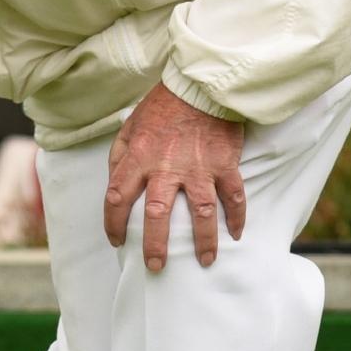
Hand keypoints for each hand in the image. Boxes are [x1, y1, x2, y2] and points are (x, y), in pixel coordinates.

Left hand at [103, 83, 247, 271]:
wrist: (199, 84)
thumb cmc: (162, 107)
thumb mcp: (130, 127)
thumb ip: (119, 157)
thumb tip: (113, 183)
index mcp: (138, 157)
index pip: (116, 198)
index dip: (113, 224)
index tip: (117, 240)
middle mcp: (166, 167)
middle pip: (156, 215)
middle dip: (155, 246)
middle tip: (156, 266)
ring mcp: (198, 167)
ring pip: (201, 213)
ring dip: (203, 241)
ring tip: (205, 261)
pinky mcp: (224, 163)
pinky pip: (234, 195)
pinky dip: (237, 216)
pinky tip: (236, 234)